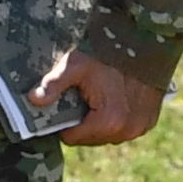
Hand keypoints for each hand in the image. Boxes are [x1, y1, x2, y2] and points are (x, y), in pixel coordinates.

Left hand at [35, 49, 166, 148]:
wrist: (145, 42)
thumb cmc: (108, 54)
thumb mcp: (75, 66)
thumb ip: (53, 84)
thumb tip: (33, 99)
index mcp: (108, 122)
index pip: (72, 138)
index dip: (65, 122)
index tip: (68, 102)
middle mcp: (127, 131)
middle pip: (91, 139)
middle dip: (84, 123)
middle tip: (84, 98)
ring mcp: (140, 128)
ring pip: (108, 135)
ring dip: (101, 123)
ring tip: (100, 97)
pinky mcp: (149, 122)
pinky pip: (125, 129)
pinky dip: (118, 119)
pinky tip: (116, 99)